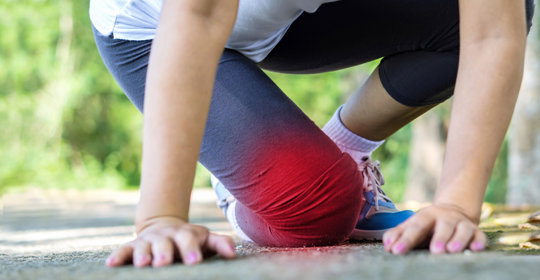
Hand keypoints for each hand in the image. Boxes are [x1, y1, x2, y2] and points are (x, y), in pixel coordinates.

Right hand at [106, 216, 235, 266]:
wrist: (165, 226)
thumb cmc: (190, 239)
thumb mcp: (205, 239)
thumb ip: (219, 243)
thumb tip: (233, 253)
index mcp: (185, 234)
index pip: (189, 240)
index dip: (191, 249)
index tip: (194, 261)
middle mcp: (165, 236)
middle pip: (165, 243)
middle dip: (164, 253)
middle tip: (164, 263)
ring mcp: (148, 240)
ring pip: (144, 247)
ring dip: (142, 255)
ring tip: (143, 264)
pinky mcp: (133, 246)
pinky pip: (124, 250)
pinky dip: (118, 257)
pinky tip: (111, 265)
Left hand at [382, 204, 486, 254]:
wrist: (453, 211)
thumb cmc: (427, 225)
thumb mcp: (411, 225)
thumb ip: (398, 234)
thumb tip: (388, 246)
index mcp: (426, 216)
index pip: (415, 227)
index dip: (405, 239)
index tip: (396, 251)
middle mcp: (445, 218)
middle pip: (443, 226)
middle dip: (439, 238)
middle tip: (434, 251)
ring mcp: (462, 224)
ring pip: (463, 230)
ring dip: (459, 240)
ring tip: (452, 251)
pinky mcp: (476, 231)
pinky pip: (480, 236)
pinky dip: (479, 242)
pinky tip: (476, 249)